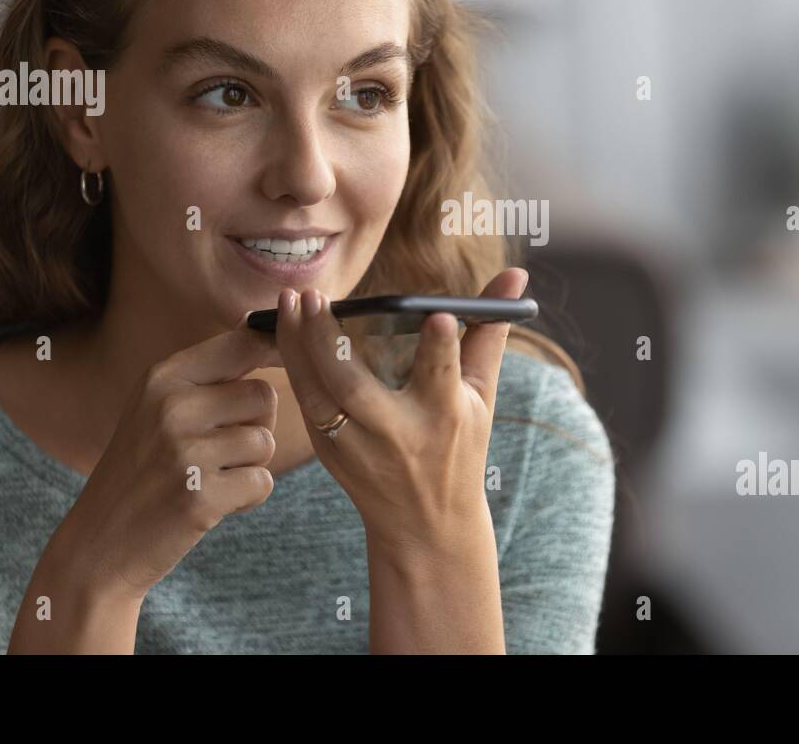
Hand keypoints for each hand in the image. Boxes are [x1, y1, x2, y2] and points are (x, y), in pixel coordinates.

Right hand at [55, 328, 285, 599]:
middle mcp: (172, 406)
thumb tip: (272, 332)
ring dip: (250, 465)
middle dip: (256, 426)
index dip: (276, 350)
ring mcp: (184, 451)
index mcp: (162, 377)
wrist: (98, 545)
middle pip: (263, 396)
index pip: (242, 344)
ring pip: (265, 441)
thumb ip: (209, 376)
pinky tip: (211, 505)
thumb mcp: (158, 409)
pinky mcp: (199, 496)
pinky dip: (247, 498)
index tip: (289, 360)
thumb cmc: (142, 472)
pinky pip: (262, 482)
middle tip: (220, 452)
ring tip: (209, 479)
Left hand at [274, 267, 529, 554]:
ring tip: (287, 301)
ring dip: (296, 346)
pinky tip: (282, 328)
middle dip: (329, 340)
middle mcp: (398, 434)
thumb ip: (489, 332)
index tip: (438, 316)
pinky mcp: (329, 453)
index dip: (443, 348)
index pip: (443, 377)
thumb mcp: (482, 396)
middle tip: (315, 295)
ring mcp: (357, 447)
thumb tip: (516, 273)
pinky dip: (291, 364)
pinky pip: (304, 403)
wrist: (425, 525)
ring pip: (317, 395)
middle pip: (355, 386)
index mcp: (445, 416)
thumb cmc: (459, 447)